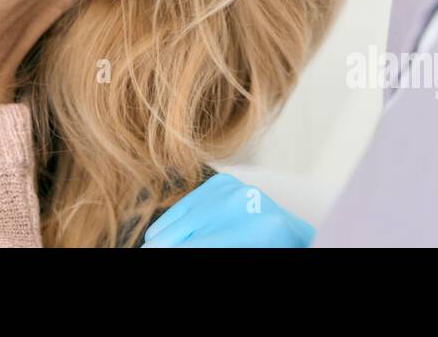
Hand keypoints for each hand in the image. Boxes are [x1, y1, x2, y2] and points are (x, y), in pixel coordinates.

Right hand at [141, 172, 316, 247]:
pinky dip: (170, 222)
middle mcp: (244, 203)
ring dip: (162, 236)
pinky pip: (184, 205)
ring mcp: (233, 189)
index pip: (197, 245)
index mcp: (258, 230)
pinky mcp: (222, 183)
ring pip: (179, 218)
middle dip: (162, 245)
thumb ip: (209, 251)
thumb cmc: (269, 250)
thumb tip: (169, 246)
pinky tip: (162, 236)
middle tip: (145, 253)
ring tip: (152, 247)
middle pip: (183, 232)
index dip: (170, 252)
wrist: (291, 234)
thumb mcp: (244, 255)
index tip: (150, 255)